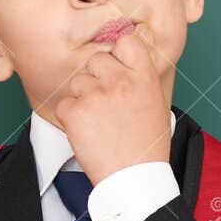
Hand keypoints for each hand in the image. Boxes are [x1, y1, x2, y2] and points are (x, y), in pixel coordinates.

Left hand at [53, 23, 172, 185]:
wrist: (134, 179)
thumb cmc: (146, 146)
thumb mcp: (155, 104)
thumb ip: (138, 79)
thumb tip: (122, 62)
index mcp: (144, 77)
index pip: (126, 41)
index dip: (118, 52)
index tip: (117, 66)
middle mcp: (120, 81)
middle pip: (96, 59)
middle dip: (96, 78)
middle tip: (105, 104)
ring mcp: (96, 95)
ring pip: (78, 82)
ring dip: (82, 99)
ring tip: (99, 122)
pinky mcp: (75, 111)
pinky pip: (64, 103)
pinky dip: (70, 118)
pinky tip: (87, 132)